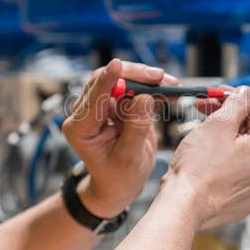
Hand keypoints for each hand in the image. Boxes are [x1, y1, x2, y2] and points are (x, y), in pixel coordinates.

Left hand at [62, 59, 178, 217]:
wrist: (120, 183)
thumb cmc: (119, 177)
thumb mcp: (129, 157)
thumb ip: (135, 128)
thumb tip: (144, 97)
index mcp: (80, 129)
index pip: (93, 98)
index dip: (108, 80)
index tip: (117, 65)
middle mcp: (86, 113)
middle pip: (106, 81)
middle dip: (133, 76)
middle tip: (159, 77)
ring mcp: (100, 106)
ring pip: (120, 80)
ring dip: (145, 79)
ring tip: (169, 84)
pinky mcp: (115, 103)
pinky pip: (132, 88)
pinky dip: (150, 87)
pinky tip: (167, 89)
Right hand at [163, 86, 249, 229]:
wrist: (183, 204)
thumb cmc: (198, 171)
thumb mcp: (218, 124)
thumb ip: (236, 104)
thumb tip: (245, 94)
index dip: (237, 100)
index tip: (221, 97)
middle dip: (228, 119)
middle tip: (208, 112)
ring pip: (243, 152)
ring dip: (225, 139)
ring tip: (203, 137)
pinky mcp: (241, 199)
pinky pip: (236, 172)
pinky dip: (223, 162)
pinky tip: (207, 158)